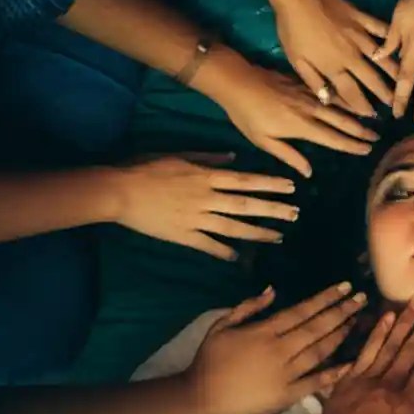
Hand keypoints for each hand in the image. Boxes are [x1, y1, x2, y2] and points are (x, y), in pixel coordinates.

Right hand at [113, 154, 296, 259]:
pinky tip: (239, 258)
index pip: (245, 180)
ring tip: (277, 237)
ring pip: (233, 227)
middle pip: (246, 205)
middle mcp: (206, 198)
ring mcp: (195, 218)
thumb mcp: (179, 154)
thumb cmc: (145, 167)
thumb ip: (208, 157)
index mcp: (205, 176)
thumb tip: (234, 158)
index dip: (270, 184)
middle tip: (295, 214)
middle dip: (273, 210)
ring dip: (257, 233)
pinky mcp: (182, 235)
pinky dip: (224, 252)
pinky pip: (208, 245)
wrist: (118, 191)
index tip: (291, 187)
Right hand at [186, 282, 367, 413]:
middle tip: (362, 299)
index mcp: (264, 331)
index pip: (302, 310)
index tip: (345, 287)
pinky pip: (315, 382)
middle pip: (317, 327)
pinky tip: (350, 362)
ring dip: (341, 335)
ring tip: (357, 322)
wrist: (202, 399)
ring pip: (320, 351)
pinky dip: (334, 373)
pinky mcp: (287, 395)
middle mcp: (280, 349)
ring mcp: (286, 373)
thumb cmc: (209, 361)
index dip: (326, 298)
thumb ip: (248, 307)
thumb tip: (272, 290)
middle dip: (342, 311)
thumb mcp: (221, 326)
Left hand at [216, 59, 379, 177]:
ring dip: (357, 112)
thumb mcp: (264, 141)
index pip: (333, 138)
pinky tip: (352, 99)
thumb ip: (289, 155)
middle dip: (361, 130)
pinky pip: (329, 91)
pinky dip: (343, 97)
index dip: (351, 145)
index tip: (368, 150)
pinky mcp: (303, 82)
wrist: (237, 81)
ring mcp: (308, 94)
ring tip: (373, 118)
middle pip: (341, 121)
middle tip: (377, 137)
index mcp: (301, 126)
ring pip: (338, 104)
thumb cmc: (246, 115)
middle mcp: (310, 109)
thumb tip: (308, 172)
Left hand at [276, 0, 394, 116]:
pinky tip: (401, 44)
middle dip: (384, 94)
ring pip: (382, 58)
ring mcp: (359, 36)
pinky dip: (391, 38)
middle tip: (395, 104)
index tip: (372, 116)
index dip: (362, 106)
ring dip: (393, 72)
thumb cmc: (293, 32)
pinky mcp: (361, 18)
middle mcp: (351, 56)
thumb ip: (315, 82)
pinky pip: (380, 29)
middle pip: (371, 79)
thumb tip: (329, 100)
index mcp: (334, 68)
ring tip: (404, 81)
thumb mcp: (297, 62)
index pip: (352, 93)